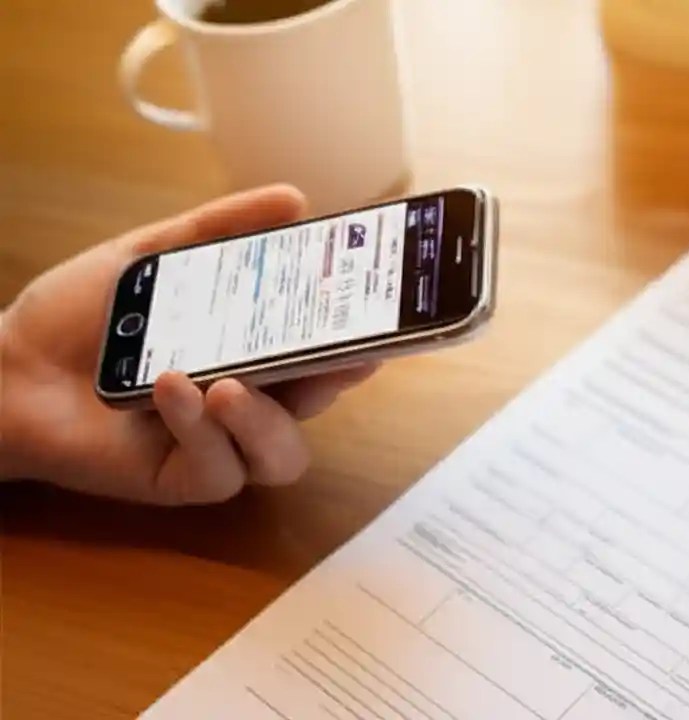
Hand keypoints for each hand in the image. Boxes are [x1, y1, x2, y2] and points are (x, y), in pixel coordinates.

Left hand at [0, 185, 377, 503]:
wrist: (5, 368)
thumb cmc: (82, 318)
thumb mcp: (153, 256)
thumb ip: (219, 228)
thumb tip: (294, 197)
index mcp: (254, 350)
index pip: (325, 346)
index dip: (362, 334)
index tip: (388, 305)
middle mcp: (248, 402)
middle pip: (320, 402)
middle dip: (339, 377)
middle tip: (347, 351)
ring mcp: (218, 446)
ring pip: (282, 456)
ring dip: (268, 421)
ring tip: (232, 383)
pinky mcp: (181, 481)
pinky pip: (218, 470)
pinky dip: (200, 428)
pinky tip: (172, 388)